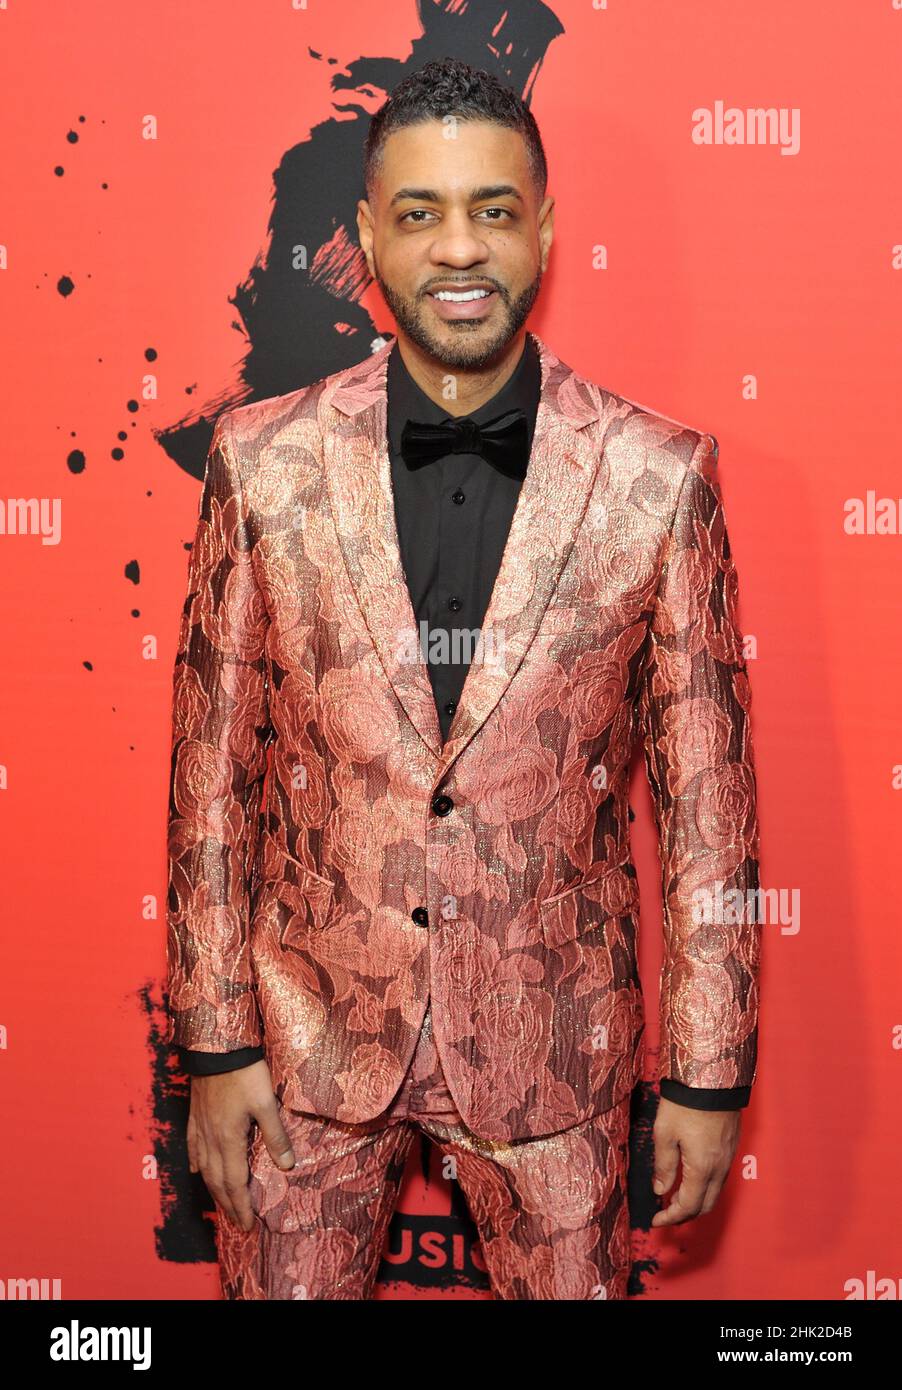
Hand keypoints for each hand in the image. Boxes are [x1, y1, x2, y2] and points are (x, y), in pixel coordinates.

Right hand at [187, 1059, 295, 1231]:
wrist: (217, 1048)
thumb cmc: (245, 1074)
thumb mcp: (266, 1103)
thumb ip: (275, 1135)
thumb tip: (287, 1166)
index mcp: (229, 1140)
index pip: (234, 1183)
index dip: (241, 1206)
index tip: (247, 1225)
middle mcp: (211, 1140)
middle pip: (217, 1181)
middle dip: (228, 1204)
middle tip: (236, 1223)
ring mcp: (200, 1128)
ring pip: (204, 1168)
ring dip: (213, 1189)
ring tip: (221, 1204)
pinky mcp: (194, 1115)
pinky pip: (192, 1147)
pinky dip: (197, 1163)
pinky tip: (198, 1170)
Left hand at [651, 1098, 741, 1227]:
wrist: (713, 1077)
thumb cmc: (685, 1104)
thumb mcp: (665, 1133)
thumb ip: (664, 1165)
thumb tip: (660, 1189)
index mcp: (702, 1169)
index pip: (688, 1206)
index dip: (671, 1217)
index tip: (656, 1220)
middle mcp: (720, 1168)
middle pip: (706, 1205)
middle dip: (685, 1214)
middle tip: (666, 1213)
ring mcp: (728, 1157)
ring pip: (715, 1192)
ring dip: (696, 1200)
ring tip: (675, 1197)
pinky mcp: (731, 1145)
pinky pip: (720, 1177)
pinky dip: (705, 1186)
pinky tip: (691, 1177)